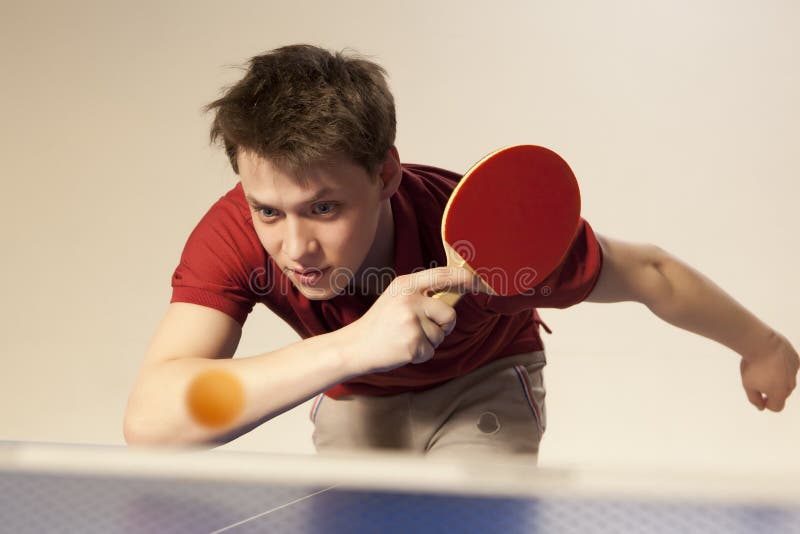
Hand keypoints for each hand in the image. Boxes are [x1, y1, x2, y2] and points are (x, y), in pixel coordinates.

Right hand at [342, 267, 481, 375]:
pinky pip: (432, 350)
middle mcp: (409, 300)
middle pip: (449, 314)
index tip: (478, 282)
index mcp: (405, 285)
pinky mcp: (413, 344)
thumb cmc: (381, 323)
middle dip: (443, 325)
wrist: (356, 346)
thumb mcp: (397, 297)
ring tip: (406, 337)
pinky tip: (403, 348)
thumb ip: (421, 292)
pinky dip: (421, 354)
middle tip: (421, 328)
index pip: (442, 276)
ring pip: (441, 335)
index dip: (463, 278)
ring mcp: (411, 322)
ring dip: (428, 341)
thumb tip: (456, 289)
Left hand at [740, 331, 798, 410]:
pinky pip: (789, 367)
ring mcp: (794, 372)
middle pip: (781, 393)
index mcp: (780, 394)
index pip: (776, 407)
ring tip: (763, 366)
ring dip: (777, 376)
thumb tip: (761, 407)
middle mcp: (790, 385)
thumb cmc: (753, 365)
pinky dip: (782, 365)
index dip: (766, 404)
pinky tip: (772, 358)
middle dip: (771, 389)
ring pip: (786, 379)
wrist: (762, 343)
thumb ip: (754, 399)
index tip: (758, 395)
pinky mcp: (796, 359)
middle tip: (757, 376)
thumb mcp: (748, 385)